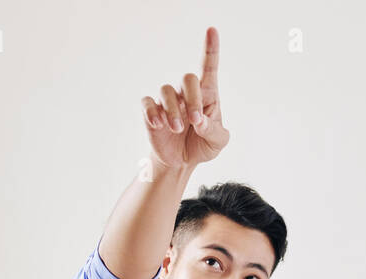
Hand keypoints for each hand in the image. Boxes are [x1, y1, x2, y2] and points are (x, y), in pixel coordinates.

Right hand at [140, 27, 229, 169]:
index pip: (208, 67)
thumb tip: (198, 121)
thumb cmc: (203, 144)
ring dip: (174, 112)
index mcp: (207, 95)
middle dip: (192, 99)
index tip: (212, 30)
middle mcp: (186, 93)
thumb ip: (213, 130)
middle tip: (195, 121)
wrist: (183, 161)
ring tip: (178, 129)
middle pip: (187, 78)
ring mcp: (168, 101)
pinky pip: (148, 103)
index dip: (210, 49)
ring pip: (166, 91)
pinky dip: (153, 113)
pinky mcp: (151, 111)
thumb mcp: (218, 141)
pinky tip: (159, 125)